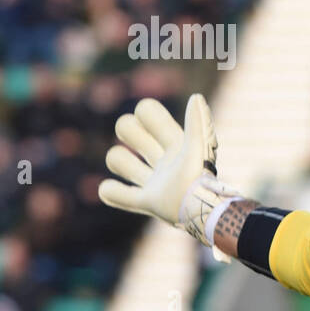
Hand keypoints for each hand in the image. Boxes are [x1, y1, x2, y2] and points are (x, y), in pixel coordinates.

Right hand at [99, 94, 240, 248]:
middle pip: (130, 131)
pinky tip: (115, 190)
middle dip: (128, 131)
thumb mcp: (198, 147)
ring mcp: (154, 181)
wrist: (197, 213)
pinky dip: (110, 191)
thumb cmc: (198, 177)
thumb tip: (196, 97)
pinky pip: (117, 194)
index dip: (145, 113)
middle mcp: (163, 160)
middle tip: (142, 148)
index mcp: (174, 143)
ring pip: (120, 160)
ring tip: (137, 173)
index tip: (149, 120)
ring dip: (119, 161)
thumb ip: (197, 122)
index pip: (149, 113)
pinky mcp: (147, 202)